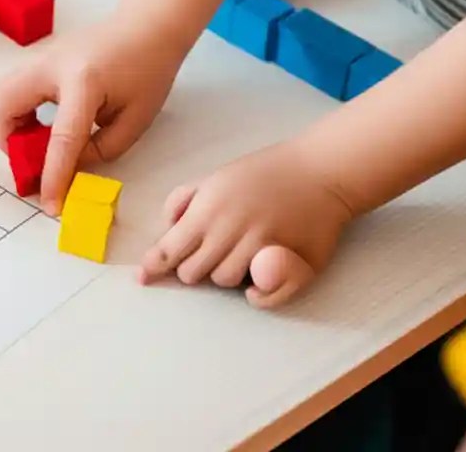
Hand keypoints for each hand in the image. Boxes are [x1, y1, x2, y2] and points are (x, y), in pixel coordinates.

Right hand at [0, 19, 186, 215]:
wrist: (146, 26)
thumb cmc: (148, 69)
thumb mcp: (134, 120)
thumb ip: (100, 151)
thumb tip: (67, 168)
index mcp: (83, 81)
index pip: (60, 138)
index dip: (52, 176)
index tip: (50, 205)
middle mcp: (50, 65)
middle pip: (0, 105)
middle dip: (9, 142)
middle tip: (34, 158)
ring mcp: (39, 59)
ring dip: (10, 128)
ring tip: (39, 142)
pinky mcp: (36, 62)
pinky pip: (10, 92)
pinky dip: (16, 115)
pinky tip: (44, 124)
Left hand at [138, 141, 354, 307]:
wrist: (322, 170)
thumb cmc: (265, 173)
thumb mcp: (216, 176)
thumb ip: (184, 201)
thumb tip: (167, 229)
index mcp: (209, 208)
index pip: (170, 249)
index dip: (155, 265)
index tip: (143, 277)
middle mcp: (231, 228)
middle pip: (192, 273)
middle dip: (194, 267)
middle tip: (212, 252)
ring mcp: (261, 246)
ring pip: (223, 281)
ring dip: (225, 273)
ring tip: (241, 253)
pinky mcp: (290, 263)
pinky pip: (258, 295)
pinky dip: (254, 293)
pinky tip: (256, 279)